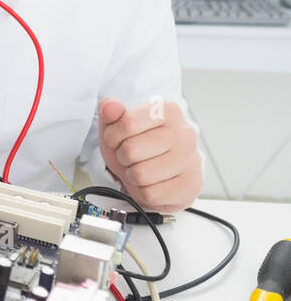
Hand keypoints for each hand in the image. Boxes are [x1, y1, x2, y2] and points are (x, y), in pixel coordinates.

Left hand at [98, 97, 202, 213]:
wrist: (159, 174)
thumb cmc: (140, 147)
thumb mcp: (119, 126)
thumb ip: (110, 111)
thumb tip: (109, 106)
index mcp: (168, 111)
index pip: (126, 122)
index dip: (113, 136)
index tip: (118, 139)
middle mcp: (184, 133)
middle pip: (131, 150)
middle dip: (123, 158)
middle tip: (132, 157)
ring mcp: (191, 159)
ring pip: (140, 175)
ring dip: (133, 176)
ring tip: (142, 169)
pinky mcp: (191, 184)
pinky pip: (151, 194)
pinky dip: (143, 193)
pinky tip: (151, 183)